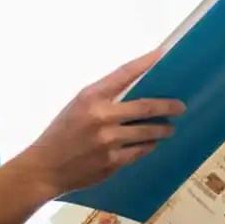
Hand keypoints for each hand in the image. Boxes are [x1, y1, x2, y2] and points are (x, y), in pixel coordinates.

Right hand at [22, 48, 184, 196]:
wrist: (45, 168)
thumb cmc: (61, 133)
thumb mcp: (77, 106)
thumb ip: (103, 98)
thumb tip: (136, 90)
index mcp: (90, 97)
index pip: (124, 74)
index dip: (145, 63)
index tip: (161, 55)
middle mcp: (101, 117)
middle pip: (145, 107)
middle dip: (167, 106)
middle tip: (180, 106)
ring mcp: (108, 141)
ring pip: (147, 132)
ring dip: (162, 129)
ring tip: (169, 128)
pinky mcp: (112, 162)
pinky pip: (140, 151)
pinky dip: (148, 145)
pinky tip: (151, 143)